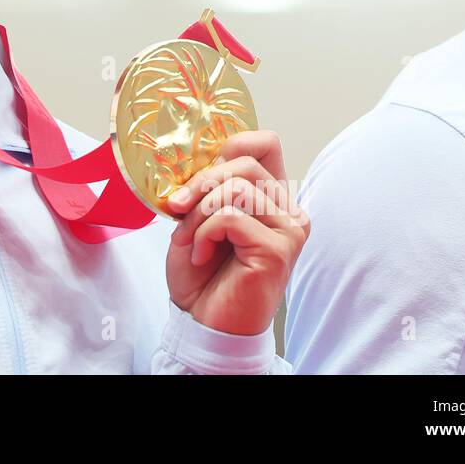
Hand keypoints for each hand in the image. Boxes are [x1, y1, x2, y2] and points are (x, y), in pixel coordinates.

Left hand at [163, 130, 308, 335]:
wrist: (202, 321)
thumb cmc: (202, 272)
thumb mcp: (195, 216)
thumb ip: (206, 184)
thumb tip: (192, 152)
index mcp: (270, 196)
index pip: (265, 143)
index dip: (230, 146)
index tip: (198, 173)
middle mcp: (288, 210)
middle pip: (244, 162)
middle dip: (200, 183)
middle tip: (176, 209)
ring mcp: (288, 230)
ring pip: (236, 188)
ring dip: (197, 213)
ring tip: (188, 240)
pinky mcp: (278, 250)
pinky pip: (230, 217)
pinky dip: (204, 232)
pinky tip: (201, 254)